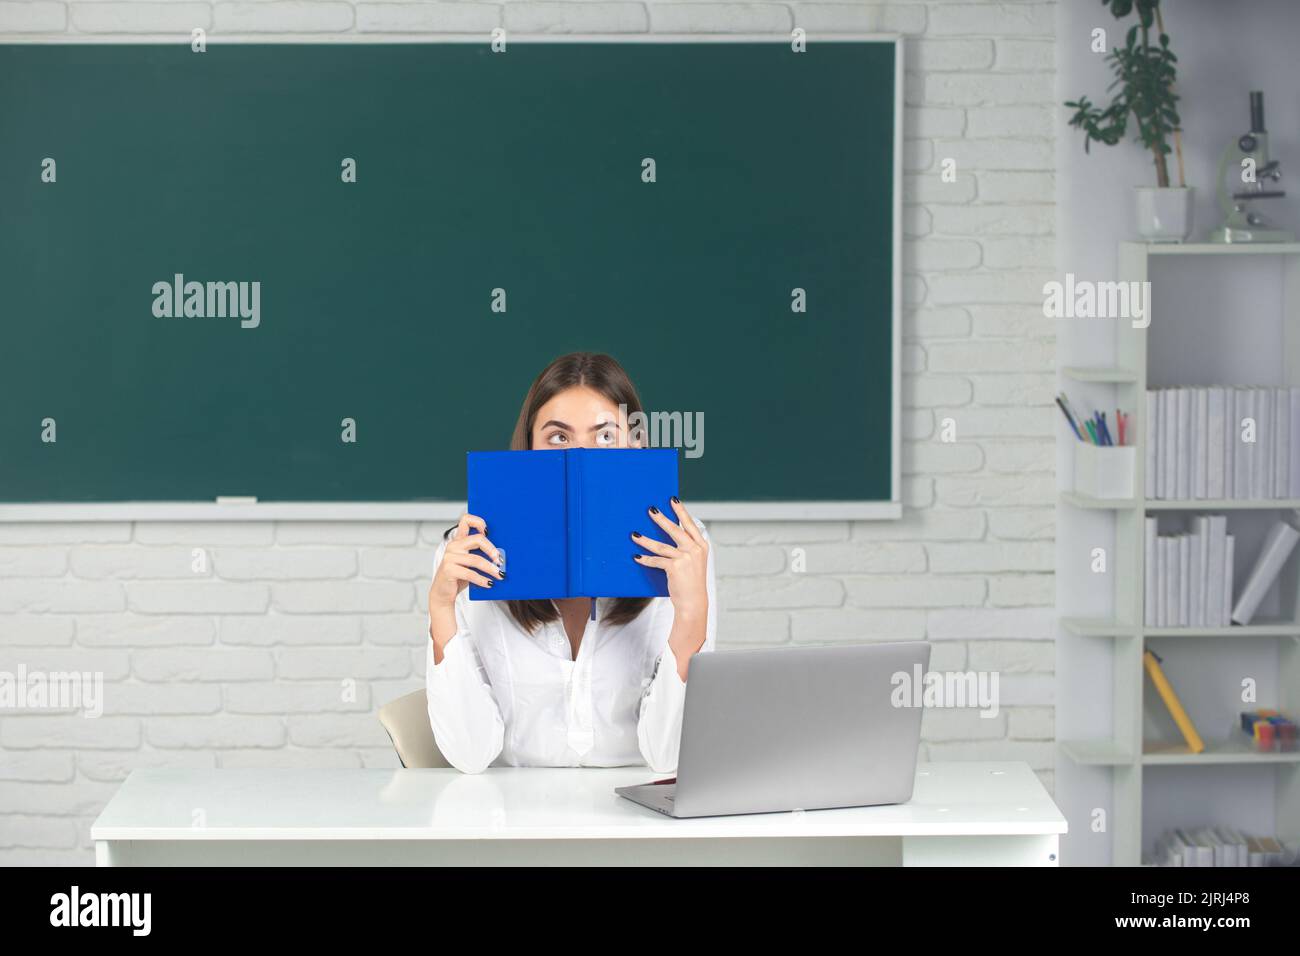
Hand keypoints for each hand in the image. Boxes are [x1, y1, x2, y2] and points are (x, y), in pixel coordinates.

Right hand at [428, 513, 503, 613]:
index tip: (489, 533)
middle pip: (477, 539)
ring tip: (499, 575)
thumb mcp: (469, 563)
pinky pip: (470, 573)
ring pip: (476, 559)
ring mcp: (450, 557)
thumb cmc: (459, 576)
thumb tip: (500, 555)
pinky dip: (482, 580)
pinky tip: (489, 583)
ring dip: (491, 568)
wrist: (443, 593)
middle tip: (500, 560)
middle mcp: (453, 546)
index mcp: (458, 540)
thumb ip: (479, 554)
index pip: (466, 520)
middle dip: (492, 549)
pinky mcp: (448, 570)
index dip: (479, 522)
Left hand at [632, 497, 708, 622]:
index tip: (673, 500)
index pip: (690, 524)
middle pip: (675, 530)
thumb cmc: (692, 582)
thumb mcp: (695, 562)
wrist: (693, 602)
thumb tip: (670, 536)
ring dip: (645, 540)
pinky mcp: (675, 568)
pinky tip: (637, 557)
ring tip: (634, 535)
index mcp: (701, 546)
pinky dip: (645, 560)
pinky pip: (656, 561)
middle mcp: (694, 550)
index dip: (681, 511)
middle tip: (650, 510)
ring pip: (661, 545)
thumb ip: (687, 548)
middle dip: (661, 518)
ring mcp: (685, 558)